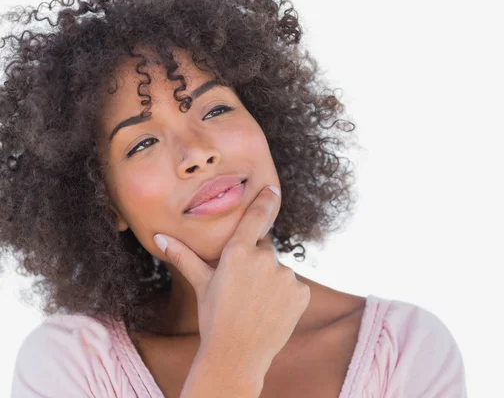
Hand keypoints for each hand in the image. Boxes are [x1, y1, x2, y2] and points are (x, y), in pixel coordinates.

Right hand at [153, 185, 310, 375]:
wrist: (237, 355)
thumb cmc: (214, 318)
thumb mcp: (201, 284)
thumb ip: (184, 256)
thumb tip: (160, 237)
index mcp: (238, 251)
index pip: (256, 217)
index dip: (265, 201)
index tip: (272, 189)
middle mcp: (264, 258)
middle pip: (264, 250)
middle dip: (257, 263)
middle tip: (244, 289)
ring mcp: (285, 275)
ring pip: (279, 271)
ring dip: (271, 281)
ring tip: (255, 304)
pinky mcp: (301, 292)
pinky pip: (294, 288)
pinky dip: (286, 296)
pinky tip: (271, 312)